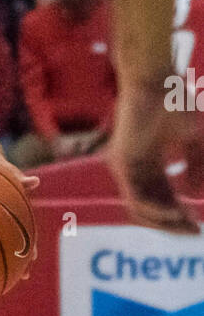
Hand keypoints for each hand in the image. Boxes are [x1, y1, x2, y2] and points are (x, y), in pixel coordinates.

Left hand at [0, 133, 38, 275]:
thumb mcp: (10, 173)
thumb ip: (22, 181)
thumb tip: (35, 181)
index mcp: (18, 215)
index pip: (28, 235)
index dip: (31, 248)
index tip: (33, 259)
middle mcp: (9, 222)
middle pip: (18, 246)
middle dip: (22, 261)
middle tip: (23, 276)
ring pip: (0, 245)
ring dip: (1, 259)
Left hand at [110, 80, 203, 233]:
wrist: (154, 82)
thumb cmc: (175, 102)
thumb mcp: (196, 139)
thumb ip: (199, 165)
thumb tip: (194, 194)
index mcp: (151, 161)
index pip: (163, 196)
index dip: (181, 213)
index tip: (198, 226)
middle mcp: (136, 168)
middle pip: (152, 207)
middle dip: (173, 223)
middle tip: (193, 233)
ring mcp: (126, 167)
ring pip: (140, 208)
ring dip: (164, 222)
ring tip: (185, 226)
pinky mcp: (120, 165)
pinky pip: (134, 198)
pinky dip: (154, 210)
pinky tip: (173, 213)